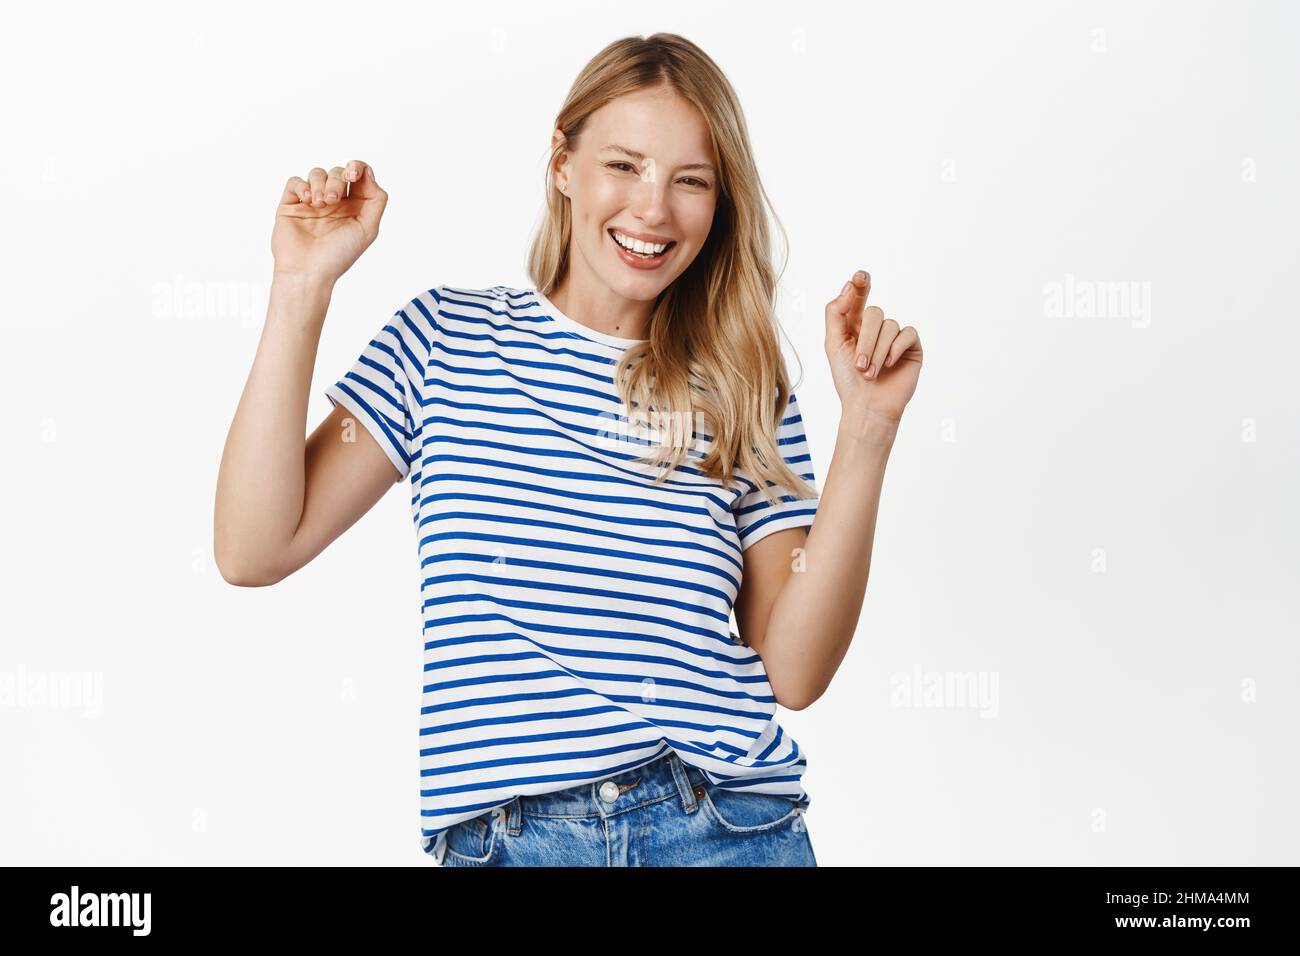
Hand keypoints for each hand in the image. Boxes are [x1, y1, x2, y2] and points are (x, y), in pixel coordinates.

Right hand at [271, 160, 387, 282]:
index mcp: (353, 207)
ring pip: (317, 173)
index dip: (357, 168)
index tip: (352, 175)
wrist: (309, 271)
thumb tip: (369, 172)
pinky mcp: (291, 204)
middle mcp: (333, 202)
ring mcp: (312, 202)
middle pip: (337, 172)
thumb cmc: (339, 255)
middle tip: (332, 200)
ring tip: (319, 204)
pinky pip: (295, 182)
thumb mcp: (368, 228)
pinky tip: (307, 200)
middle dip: (336, 181)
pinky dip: (302, 185)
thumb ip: (375, 200)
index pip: (358, 176)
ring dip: (320, 184)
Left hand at [824, 270, 922, 424]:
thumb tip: (848, 286)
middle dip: (865, 340)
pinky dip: (895, 350)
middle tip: (858, 365)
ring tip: (870, 373)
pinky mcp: (911, 347)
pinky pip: (906, 334)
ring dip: (876, 351)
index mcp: (854, 325)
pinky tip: (889, 366)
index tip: (860, 276)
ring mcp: (895, 337)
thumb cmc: (848, 379)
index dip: (860, 284)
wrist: (867, 406)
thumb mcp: (833, 344)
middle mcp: (876, 328)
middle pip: (873, 312)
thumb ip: (836, 313)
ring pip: (889, 325)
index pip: (858, 297)